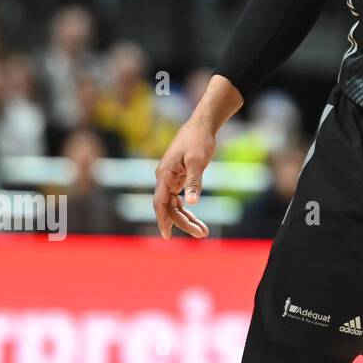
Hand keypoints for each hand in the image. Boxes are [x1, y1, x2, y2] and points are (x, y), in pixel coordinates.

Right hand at [153, 119, 214, 238]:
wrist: (202, 126)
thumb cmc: (199, 140)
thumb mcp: (198, 161)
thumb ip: (194, 182)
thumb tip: (192, 202)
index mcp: (164, 175)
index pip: (159, 203)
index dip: (162, 220)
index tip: (167, 236)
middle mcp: (164, 179)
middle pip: (169, 208)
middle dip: (184, 222)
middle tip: (203, 234)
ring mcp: (170, 179)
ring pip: (175, 205)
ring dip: (187, 219)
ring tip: (204, 232)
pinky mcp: (179, 178)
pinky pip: (179, 199)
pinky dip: (187, 209)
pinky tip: (195, 219)